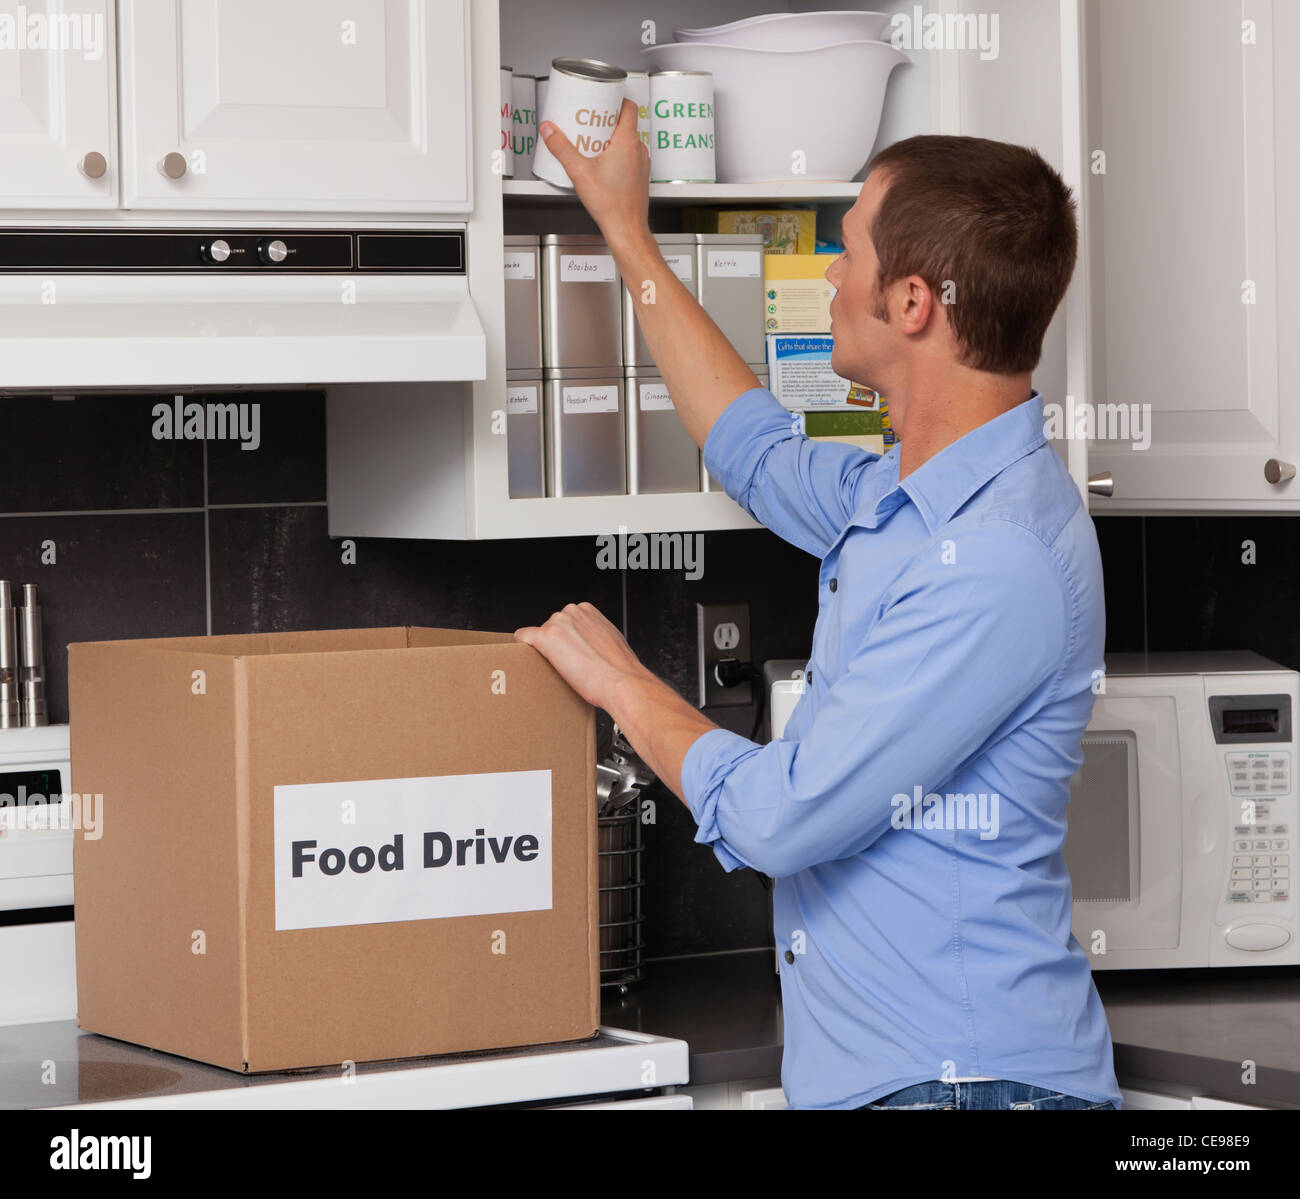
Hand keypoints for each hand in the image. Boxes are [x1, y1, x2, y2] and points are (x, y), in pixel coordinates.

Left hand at [514, 602, 649, 711]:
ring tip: (564, 668)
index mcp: (587, 610)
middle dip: (557, 645)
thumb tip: (587, 643)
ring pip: (539, 635)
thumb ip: (595, 635)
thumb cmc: (619, 669)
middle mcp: (571, 612)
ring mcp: (557, 623)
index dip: (567, 640)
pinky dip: (523, 647)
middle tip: (571, 663)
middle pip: (551, 627)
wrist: (620, 682)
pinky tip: (531, 659)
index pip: (564, 621)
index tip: (573, 652)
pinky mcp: (545, 637)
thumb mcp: (611, 641)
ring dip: (546, 650)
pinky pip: (523, 636)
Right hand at [538, 97, 651, 250]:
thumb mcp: (579, 172)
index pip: (629, 107)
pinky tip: (602, 162)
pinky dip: (618, 154)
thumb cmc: (611, 205)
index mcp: (628, 142)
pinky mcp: (639, 177)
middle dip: (607, 119)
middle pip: (626, 123)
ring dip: (612, 137)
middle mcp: (639, 150)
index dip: (616, 98)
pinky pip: (630, 156)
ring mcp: (642, 164)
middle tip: (591, 120)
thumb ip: (561, 149)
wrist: (626, 229)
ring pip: (628, 140)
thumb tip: (549, 131)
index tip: (603, 98)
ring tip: (594, 141)